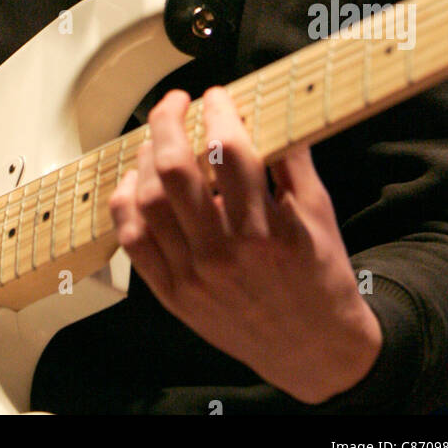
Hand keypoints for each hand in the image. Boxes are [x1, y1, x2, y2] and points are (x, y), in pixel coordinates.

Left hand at [109, 87, 382, 403]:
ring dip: (147, 158)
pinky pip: (133, 242)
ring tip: (159, 141)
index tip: (217, 96)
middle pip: (175, 170)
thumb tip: (268, 109)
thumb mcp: (320, 213)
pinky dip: (126, 205)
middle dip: (169, 121)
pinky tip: (137, 183)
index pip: (228, 152)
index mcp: (267, 230)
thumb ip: (292, 160)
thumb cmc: (320, 276)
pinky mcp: (174, 295)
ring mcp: (194, 276)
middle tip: (176, 102)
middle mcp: (225, 253)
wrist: (314, 351)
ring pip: (148, 202)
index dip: (218, 112)